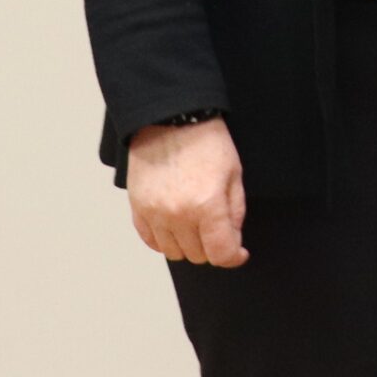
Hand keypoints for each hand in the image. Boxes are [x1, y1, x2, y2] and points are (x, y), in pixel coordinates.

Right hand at [128, 116, 247, 267]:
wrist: (171, 119)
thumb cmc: (207, 142)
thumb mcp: (234, 174)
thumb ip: (235, 211)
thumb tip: (233, 239)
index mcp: (207, 205)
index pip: (220, 253)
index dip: (234, 257)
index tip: (239, 253)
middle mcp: (178, 215)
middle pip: (197, 255)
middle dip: (213, 248)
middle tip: (219, 230)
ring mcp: (154, 214)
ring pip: (173, 252)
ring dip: (189, 245)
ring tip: (197, 225)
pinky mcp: (137, 209)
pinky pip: (151, 241)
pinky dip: (165, 240)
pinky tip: (176, 226)